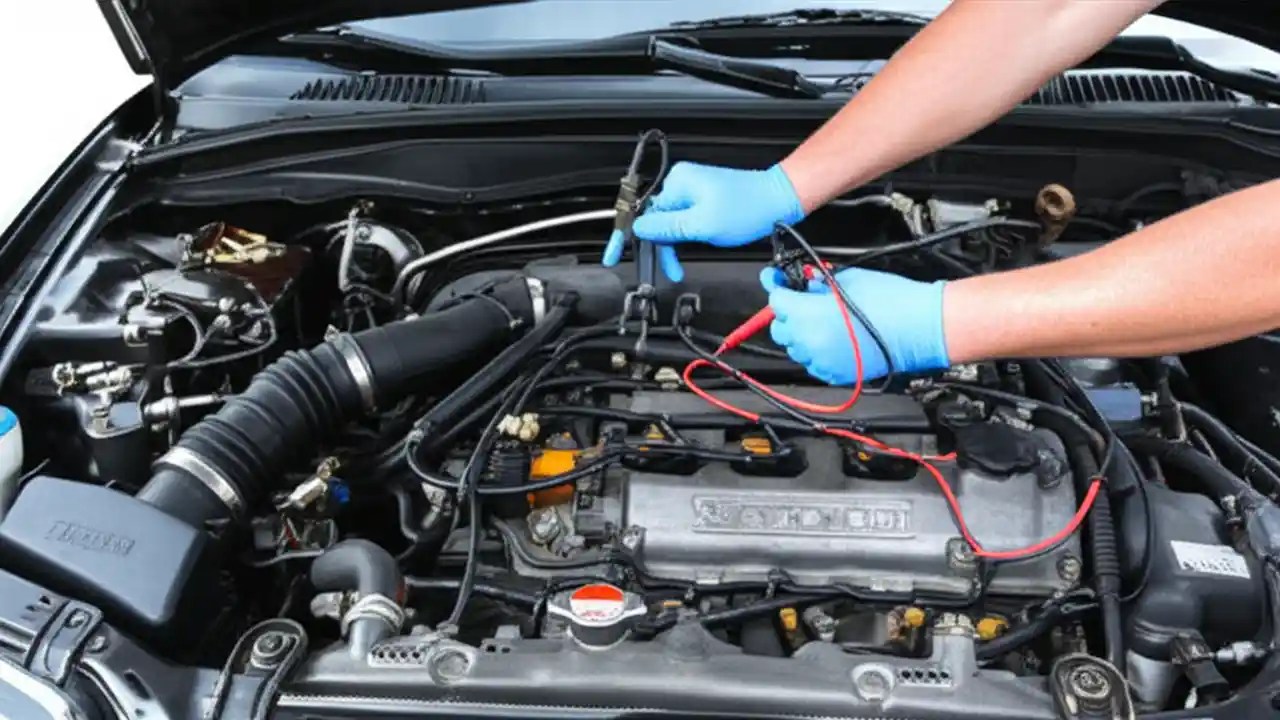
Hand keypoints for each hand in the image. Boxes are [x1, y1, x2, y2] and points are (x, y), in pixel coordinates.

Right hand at [602, 162, 804, 280]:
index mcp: (678, 183)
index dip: (627, 237)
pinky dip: (684, 238)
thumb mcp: (703, 224)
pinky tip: (696, 244)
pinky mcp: (702, 200)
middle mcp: (682, 183)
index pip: (643, 214)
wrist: (778, 201)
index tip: (612, 254)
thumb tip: (640, 229)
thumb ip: (668, 227)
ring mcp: (692, 191)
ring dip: (674, 246)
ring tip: (683, 263)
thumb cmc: (749, 208)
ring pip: (669, 225)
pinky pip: (683, 222)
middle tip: (668, 270)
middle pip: (656, 221)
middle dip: (661, 249)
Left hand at [761, 267, 949, 383]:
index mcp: (808, 315)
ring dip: (802, 333)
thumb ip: (818, 284)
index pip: (776, 299)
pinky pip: (814, 363)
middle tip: (803, 299)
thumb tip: (806, 285)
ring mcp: (822, 362)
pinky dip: (817, 351)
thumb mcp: (847, 279)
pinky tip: (834, 338)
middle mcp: (810, 342)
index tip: (776, 279)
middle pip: (780, 327)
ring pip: (796, 348)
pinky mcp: (836, 375)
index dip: (776, 286)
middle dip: (788, 312)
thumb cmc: (891, 300)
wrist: (919, 328)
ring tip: (823, 320)